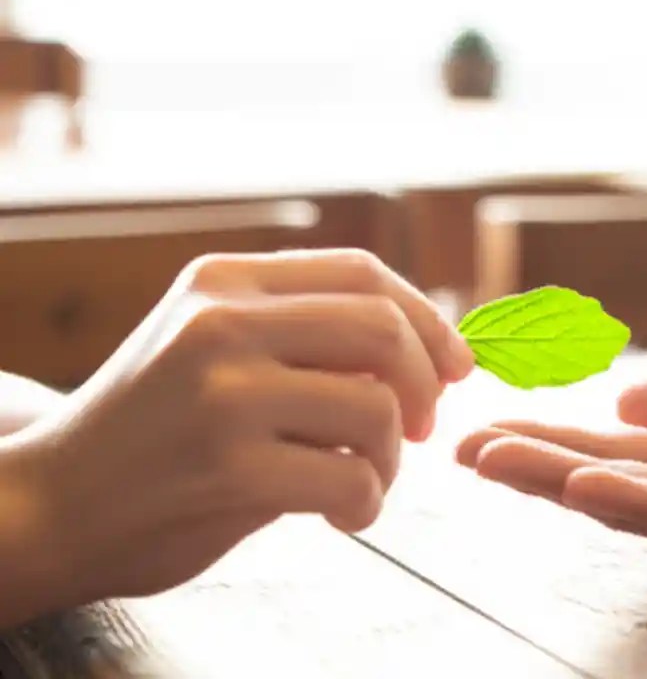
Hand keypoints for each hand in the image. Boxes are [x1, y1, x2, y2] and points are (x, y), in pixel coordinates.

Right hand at [6, 249, 471, 609]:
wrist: (48, 505)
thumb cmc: (151, 434)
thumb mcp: (213, 352)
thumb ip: (306, 342)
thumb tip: (428, 355)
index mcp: (224, 281)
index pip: (363, 272)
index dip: (429, 319)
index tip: (457, 365)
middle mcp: (223, 321)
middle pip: (382, 328)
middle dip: (427, 382)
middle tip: (420, 429)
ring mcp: (223, 390)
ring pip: (377, 406)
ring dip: (393, 456)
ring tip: (366, 480)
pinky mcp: (228, 466)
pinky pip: (352, 477)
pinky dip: (368, 503)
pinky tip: (341, 515)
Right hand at [457, 372, 646, 557]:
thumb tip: (619, 394)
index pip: (604, 447)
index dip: (544, 438)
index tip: (479, 426)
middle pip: (601, 475)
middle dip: (530, 464)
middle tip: (457, 451)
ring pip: (629, 500)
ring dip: (558, 483)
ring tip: (494, 463)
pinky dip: (635, 503)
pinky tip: (584, 485)